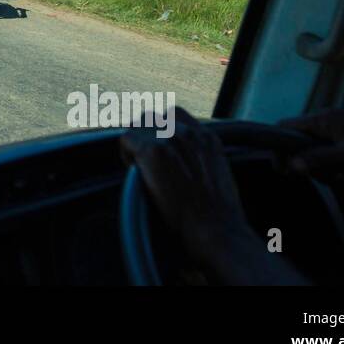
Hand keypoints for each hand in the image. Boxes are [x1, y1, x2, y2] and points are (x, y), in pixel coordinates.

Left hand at [120, 109, 306, 283]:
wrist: (216, 228)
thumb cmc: (217, 214)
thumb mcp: (217, 174)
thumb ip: (200, 157)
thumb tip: (180, 158)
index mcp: (207, 136)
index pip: (174, 115)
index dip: (161, 131)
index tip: (160, 151)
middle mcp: (188, 131)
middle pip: (153, 117)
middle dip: (145, 135)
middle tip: (145, 161)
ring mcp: (169, 138)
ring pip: (138, 125)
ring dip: (136, 143)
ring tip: (140, 168)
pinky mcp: (153, 150)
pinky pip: (126, 139)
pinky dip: (126, 155)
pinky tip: (135, 173)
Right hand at [278, 109, 343, 190]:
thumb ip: (322, 160)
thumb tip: (290, 165)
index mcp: (327, 119)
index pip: (286, 127)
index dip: (279, 147)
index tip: (282, 170)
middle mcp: (331, 125)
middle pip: (302, 148)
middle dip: (315, 168)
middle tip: (335, 179)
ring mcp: (342, 138)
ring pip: (320, 161)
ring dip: (334, 177)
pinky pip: (337, 168)